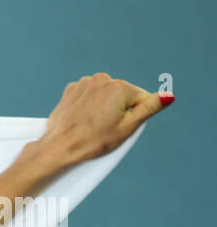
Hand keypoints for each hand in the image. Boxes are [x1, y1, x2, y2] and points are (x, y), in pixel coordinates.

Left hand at [34, 73, 172, 169]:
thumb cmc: (92, 141)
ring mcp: (84, 83)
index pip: (141, 99)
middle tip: (105, 128)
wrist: (59, 147)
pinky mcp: (71, 89)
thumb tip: (168, 95)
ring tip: (92, 125)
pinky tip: (82, 119)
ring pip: (105, 94)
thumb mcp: (127, 127)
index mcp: (119, 87)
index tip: (119, 127)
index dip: (134, 116)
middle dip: (118, 110)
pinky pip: (88, 95)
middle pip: (122, 95)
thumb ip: (149, 109)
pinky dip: (88, 105)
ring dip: (103, 107)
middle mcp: (102, 79)